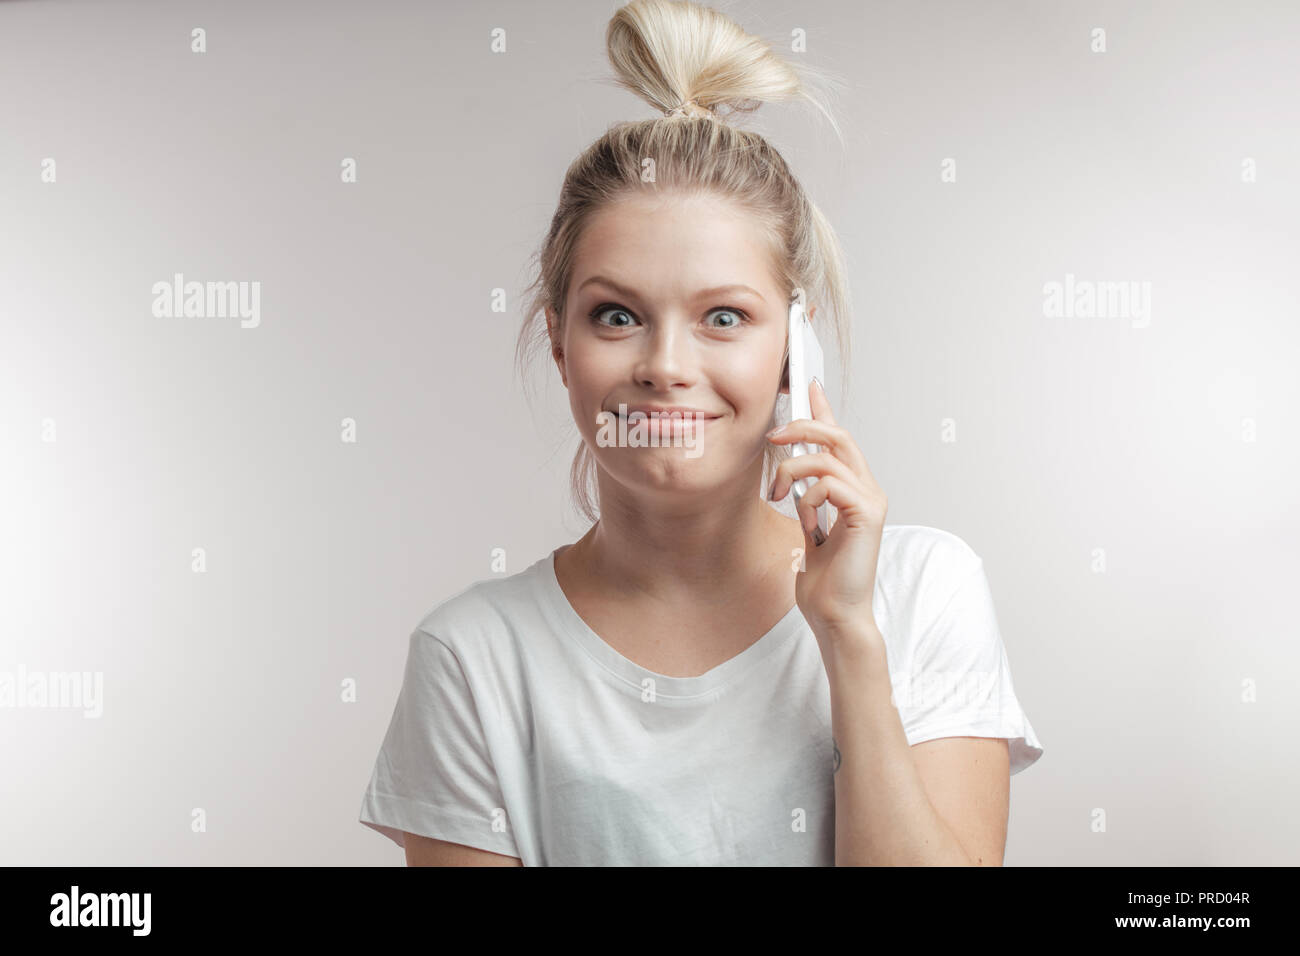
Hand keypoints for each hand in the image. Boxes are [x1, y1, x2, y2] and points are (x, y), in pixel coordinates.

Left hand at [766, 379, 887, 652]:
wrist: (834, 614)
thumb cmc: (822, 579)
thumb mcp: (806, 526)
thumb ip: (805, 497)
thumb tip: (790, 473)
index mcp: (853, 489)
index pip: (840, 438)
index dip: (823, 409)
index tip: (808, 384)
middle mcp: (867, 489)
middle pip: (837, 434)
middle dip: (802, 425)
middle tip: (774, 435)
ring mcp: (870, 499)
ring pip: (827, 455)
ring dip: (792, 470)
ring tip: (779, 495)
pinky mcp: (867, 513)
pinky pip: (829, 482)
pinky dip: (808, 496)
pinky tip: (807, 520)